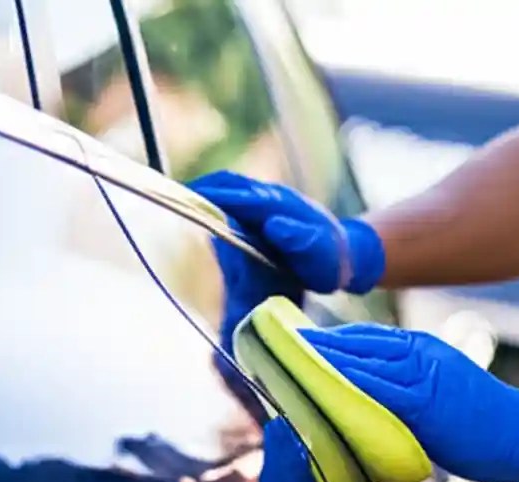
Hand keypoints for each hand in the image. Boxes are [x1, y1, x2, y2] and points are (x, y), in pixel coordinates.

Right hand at [190, 171, 384, 296]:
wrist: (349, 255)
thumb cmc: (330, 261)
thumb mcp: (319, 254)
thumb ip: (299, 238)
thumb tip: (274, 224)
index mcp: (279, 206)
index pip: (237, 196)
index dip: (209, 197)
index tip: (182, 200)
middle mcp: (272, 197)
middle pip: (229, 183)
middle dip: (200, 188)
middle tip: (169, 198)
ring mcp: (270, 201)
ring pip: (231, 187)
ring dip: (207, 192)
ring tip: (178, 204)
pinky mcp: (267, 210)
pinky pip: (237, 199)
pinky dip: (217, 201)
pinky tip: (203, 214)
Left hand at [300, 324, 518, 481]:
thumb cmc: (482, 423)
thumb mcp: (439, 391)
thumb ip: (405, 387)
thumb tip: (368, 396)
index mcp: (422, 348)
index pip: (364, 337)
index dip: (328, 339)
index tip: (295, 341)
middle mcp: (419, 353)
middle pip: (355, 343)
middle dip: (314, 345)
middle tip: (275, 345)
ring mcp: (422, 375)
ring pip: (360, 362)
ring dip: (320, 362)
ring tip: (284, 363)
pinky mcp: (424, 402)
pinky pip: (374, 390)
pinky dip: (344, 386)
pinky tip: (318, 387)